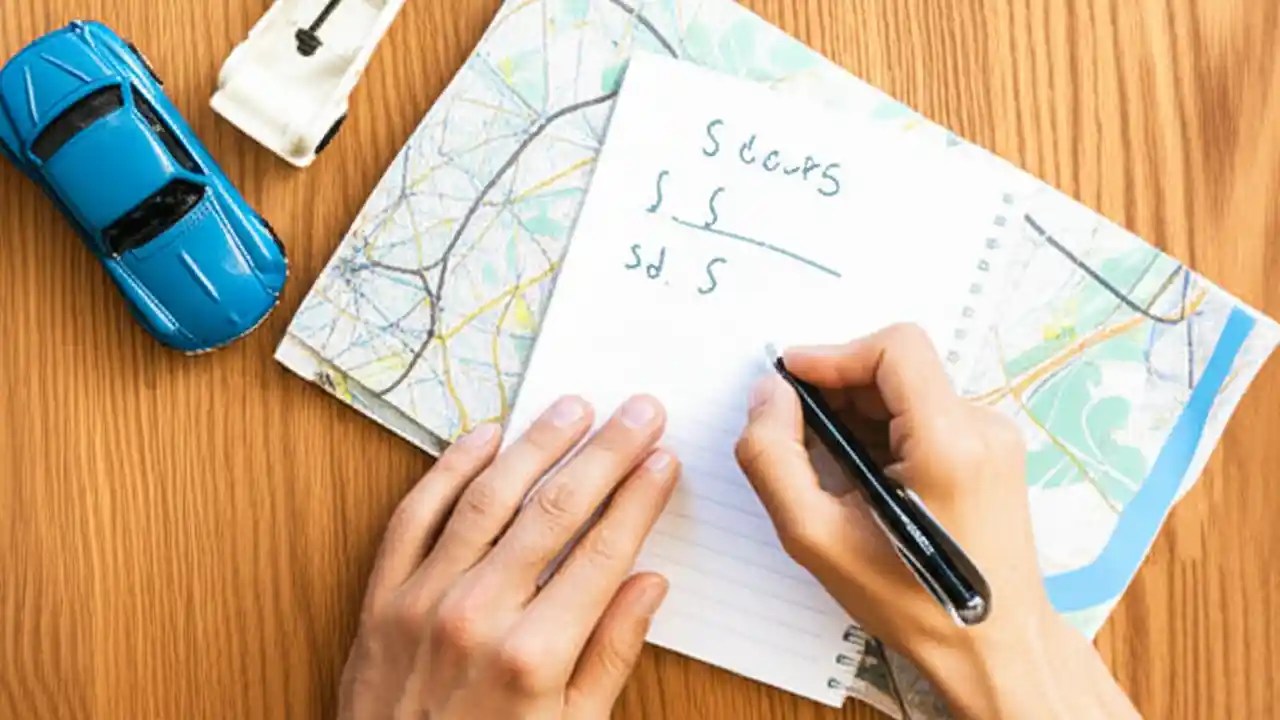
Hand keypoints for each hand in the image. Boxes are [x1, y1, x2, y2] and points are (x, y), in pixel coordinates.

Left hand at [338, 395, 678, 719]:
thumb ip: (611, 654)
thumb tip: (649, 584)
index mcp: (534, 656)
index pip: (603, 551)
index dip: (638, 498)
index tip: (663, 460)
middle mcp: (477, 615)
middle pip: (554, 511)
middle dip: (604, 453)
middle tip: (638, 412)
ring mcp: (422, 601)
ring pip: (487, 498)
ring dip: (534, 445)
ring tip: (571, 409)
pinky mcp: (382, 599)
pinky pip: (414, 516)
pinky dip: (447, 471)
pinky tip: (482, 438)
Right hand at [736, 325, 1138, 718]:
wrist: (994, 647)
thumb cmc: (911, 604)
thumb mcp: (816, 538)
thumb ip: (774, 458)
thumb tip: (767, 395)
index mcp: (948, 443)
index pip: (894, 347)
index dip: (834, 354)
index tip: (790, 380)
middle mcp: (982, 428)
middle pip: (897, 367)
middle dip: (838, 387)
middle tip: (796, 431)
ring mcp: (994, 438)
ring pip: (909, 390)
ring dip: (859, 412)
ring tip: (830, 464)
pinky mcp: (993, 452)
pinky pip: (928, 415)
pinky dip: (885, 430)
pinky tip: (865, 476)